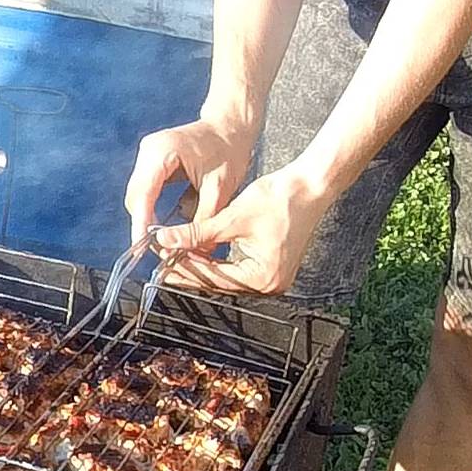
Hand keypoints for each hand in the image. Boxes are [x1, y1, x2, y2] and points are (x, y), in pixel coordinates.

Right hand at [124, 114, 257, 242]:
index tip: (142, 248)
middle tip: (158, 249)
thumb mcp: (220, 189)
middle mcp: (149, 150)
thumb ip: (203, 221)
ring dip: (147, 217)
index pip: (143, 194)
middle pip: (135, 196)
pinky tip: (161, 223)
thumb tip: (192, 251)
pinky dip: (151, 207)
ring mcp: (147, 154)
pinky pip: (144, 189)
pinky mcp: (151, 160)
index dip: (140, 223)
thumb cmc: (229, 149)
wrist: (231, 126)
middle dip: (143, 224)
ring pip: (137, 195)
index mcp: (163, 151)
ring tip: (162, 239)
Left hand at [152, 166, 330, 294]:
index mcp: (262, 277)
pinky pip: (237, 269)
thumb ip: (196, 233)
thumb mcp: (232, 217)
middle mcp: (269, 284)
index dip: (184, 270)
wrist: (310, 186)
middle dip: (190, 269)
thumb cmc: (281, 198)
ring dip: (201, 265)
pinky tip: (199, 252)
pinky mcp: (271, 266)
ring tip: (176, 254)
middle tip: (164, 259)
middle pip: (218, 282)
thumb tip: (167, 240)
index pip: (213, 279)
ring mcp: (272, 277)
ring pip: (225, 277)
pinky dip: (217, 261)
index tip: (162, 263)